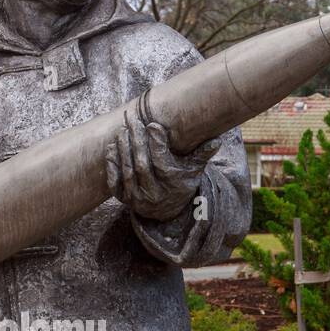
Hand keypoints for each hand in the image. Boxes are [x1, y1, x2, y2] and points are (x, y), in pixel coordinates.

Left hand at [105, 107, 220, 220]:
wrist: (166, 210)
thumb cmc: (181, 182)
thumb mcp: (194, 170)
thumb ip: (202, 154)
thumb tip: (217, 140)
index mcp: (171, 185)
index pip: (161, 162)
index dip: (156, 143)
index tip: (152, 125)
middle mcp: (153, 194)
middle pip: (141, 165)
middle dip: (137, 141)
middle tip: (133, 120)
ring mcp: (136, 198)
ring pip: (127, 171)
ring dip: (123, 149)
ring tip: (123, 129)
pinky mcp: (123, 199)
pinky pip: (114, 182)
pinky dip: (112, 164)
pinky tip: (112, 147)